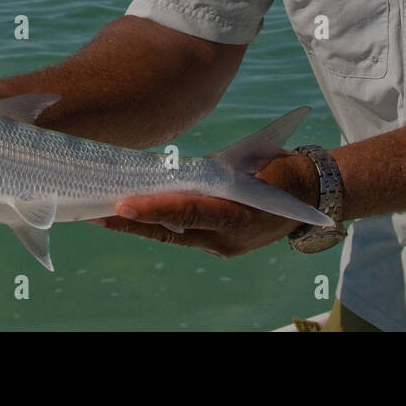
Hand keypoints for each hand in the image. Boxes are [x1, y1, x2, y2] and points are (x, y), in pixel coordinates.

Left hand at [92, 152, 318, 257]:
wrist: (311, 197)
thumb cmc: (283, 170)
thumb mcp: (258, 162)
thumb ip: (221, 171)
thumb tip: (179, 171)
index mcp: (240, 215)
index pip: (189, 212)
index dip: (154, 209)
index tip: (122, 204)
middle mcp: (227, 237)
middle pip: (171, 231)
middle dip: (131, 222)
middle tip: (94, 212)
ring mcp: (221, 244)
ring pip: (170, 235)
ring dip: (136, 225)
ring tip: (100, 213)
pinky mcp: (216, 242)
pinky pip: (179, 233)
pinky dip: (155, 223)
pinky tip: (129, 214)